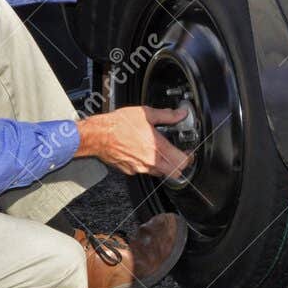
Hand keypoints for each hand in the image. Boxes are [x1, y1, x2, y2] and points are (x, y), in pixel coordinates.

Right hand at [76, 105, 194, 177]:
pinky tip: (143, 152)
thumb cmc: (118, 124)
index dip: (189, 158)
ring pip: (160, 173)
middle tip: (178, 155)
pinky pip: (145, 171)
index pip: (182, 162)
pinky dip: (148, 164)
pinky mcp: (131, 171)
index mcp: (157, 148)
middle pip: (174, 174)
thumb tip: (180, 113)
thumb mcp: (146, 113)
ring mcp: (140, 168)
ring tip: (160, 151)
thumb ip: (167, 115)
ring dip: (164, 165)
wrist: (98, 135)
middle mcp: (150, 162)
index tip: (188, 152)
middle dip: (179, 165)